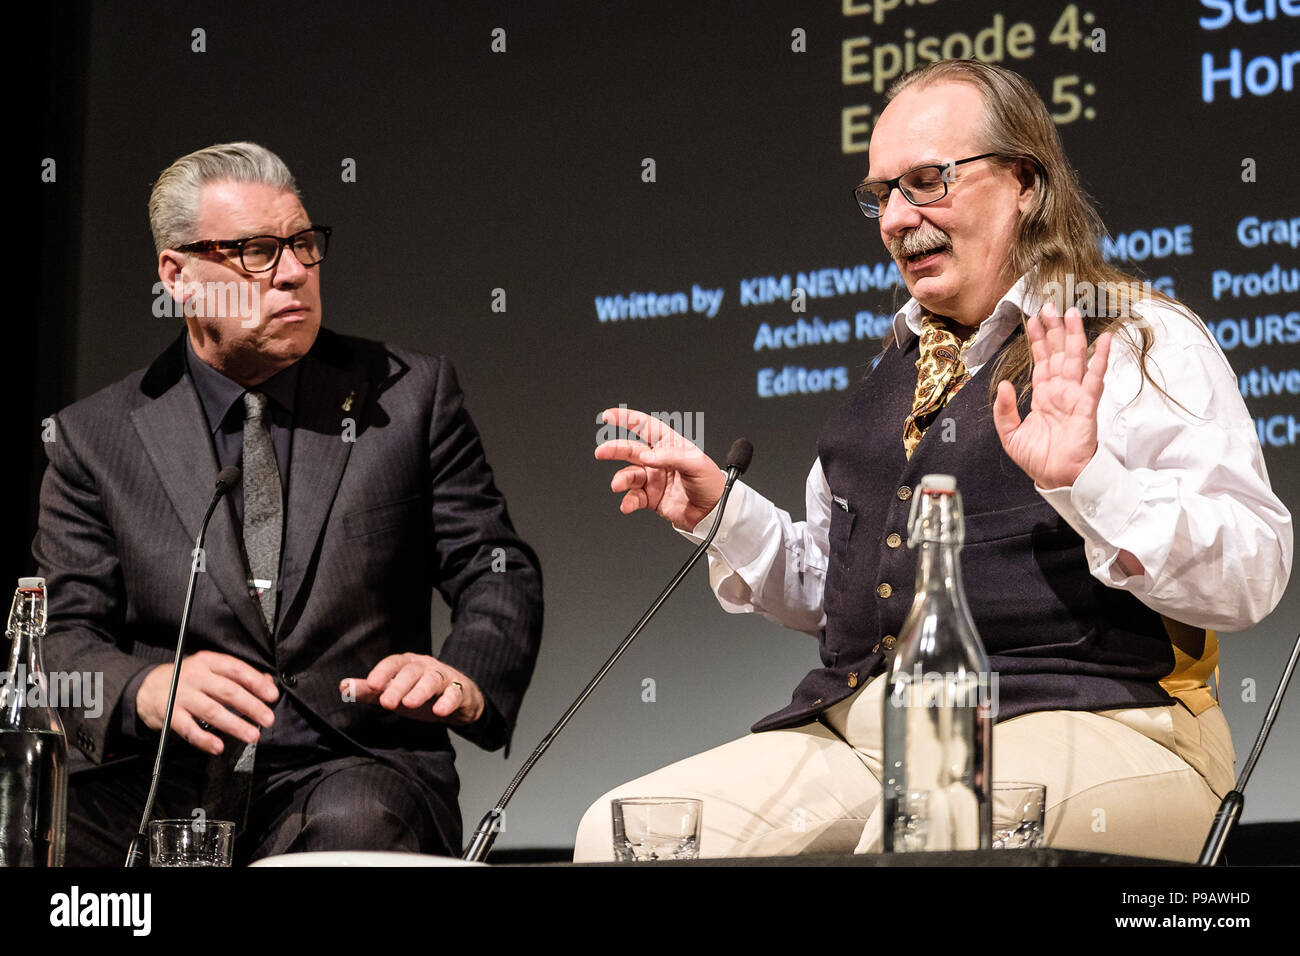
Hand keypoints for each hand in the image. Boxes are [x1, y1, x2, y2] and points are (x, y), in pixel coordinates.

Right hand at [136, 650, 278, 755]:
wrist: (146, 688)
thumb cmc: (186, 680)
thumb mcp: (209, 670)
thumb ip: (237, 676)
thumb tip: (267, 683)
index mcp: (207, 662)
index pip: (236, 670)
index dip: (256, 682)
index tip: (272, 695)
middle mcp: (195, 677)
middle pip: (227, 691)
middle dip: (251, 706)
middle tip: (267, 718)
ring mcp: (181, 696)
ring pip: (212, 711)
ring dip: (235, 725)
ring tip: (252, 735)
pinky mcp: (169, 715)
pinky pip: (189, 729)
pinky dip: (204, 739)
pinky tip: (218, 746)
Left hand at [342, 654, 483, 725]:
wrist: (459, 700)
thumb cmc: (421, 694)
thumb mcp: (393, 692)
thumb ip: (370, 691)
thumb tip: (343, 686)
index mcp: (407, 664)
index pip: (393, 663)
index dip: (382, 672)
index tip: (371, 685)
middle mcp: (425, 666)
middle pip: (411, 672)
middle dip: (398, 686)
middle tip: (386, 702)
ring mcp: (444, 677)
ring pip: (433, 680)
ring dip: (420, 691)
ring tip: (409, 704)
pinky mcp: (460, 691)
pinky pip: (455, 693)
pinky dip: (448, 701)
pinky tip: (440, 710)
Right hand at [594, 406, 725, 530]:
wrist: (715, 513)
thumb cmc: (711, 483)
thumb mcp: (696, 464)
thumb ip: (671, 457)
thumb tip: (647, 456)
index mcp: (670, 444)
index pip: (645, 426)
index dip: (626, 419)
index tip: (608, 416)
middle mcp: (658, 459)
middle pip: (630, 449)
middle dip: (614, 449)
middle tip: (601, 452)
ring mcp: (653, 479)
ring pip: (629, 474)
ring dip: (621, 479)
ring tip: (617, 485)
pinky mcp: (651, 498)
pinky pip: (634, 497)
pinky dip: (628, 501)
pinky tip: (627, 505)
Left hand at [993, 303, 1111, 488]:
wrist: (1057, 478)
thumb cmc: (1038, 459)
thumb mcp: (1010, 434)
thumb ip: (1005, 409)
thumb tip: (1003, 384)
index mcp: (1043, 395)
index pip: (1041, 361)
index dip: (1038, 341)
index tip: (1032, 319)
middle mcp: (1060, 391)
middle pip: (1058, 353)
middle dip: (1054, 330)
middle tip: (1049, 305)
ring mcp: (1074, 395)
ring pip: (1075, 359)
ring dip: (1074, 336)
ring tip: (1072, 312)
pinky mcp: (1087, 405)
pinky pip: (1094, 378)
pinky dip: (1100, 358)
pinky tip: (1104, 340)